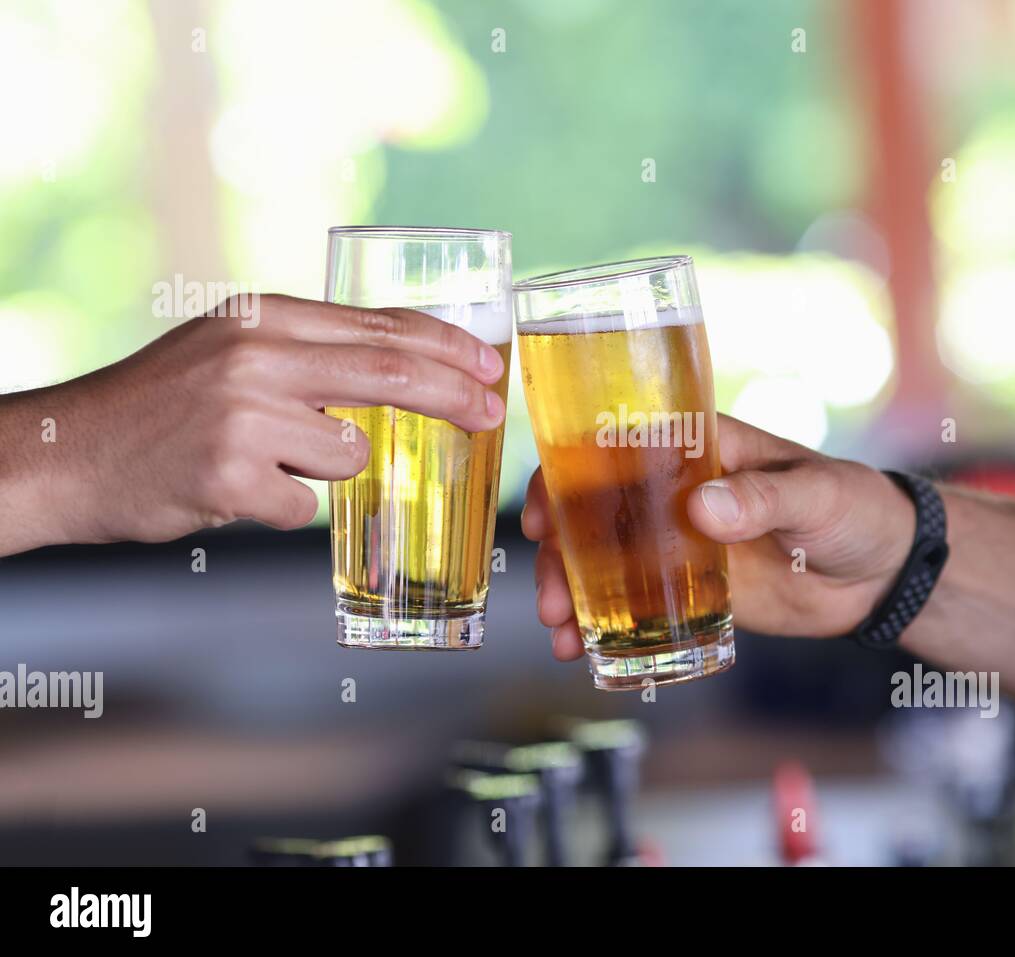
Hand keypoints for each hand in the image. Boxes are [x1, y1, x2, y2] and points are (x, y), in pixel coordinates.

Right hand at [0, 294, 505, 554]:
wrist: (66, 452)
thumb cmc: (160, 406)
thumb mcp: (231, 350)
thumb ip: (308, 355)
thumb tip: (405, 375)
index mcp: (263, 316)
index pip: (380, 325)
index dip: (447, 346)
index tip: (489, 365)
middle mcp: (257, 355)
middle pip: (390, 372)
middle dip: (454, 396)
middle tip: (492, 412)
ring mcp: (243, 415)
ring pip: (350, 454)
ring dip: (326, 468)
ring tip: (261, 459)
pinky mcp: (230, 476)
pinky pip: (302, 505)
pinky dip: (279, 505)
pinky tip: (229, 489)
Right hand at [523, 413, 915, 659]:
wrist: (885, 571)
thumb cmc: (856, 506)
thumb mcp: (816, 491)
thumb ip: (762, 496)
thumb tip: (703, 507)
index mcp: (698, 448)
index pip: (613, 448)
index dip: (564, 475)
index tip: (543, 515)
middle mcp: (674, 492)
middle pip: (592, 513)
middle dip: (558, 553)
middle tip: (551, 596)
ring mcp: (678, 544)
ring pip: (604, 562)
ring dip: (571, 593)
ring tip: (560, 633)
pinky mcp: (692, 590)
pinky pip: (637, 604)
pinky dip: (606, 628)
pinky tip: (583, 652)